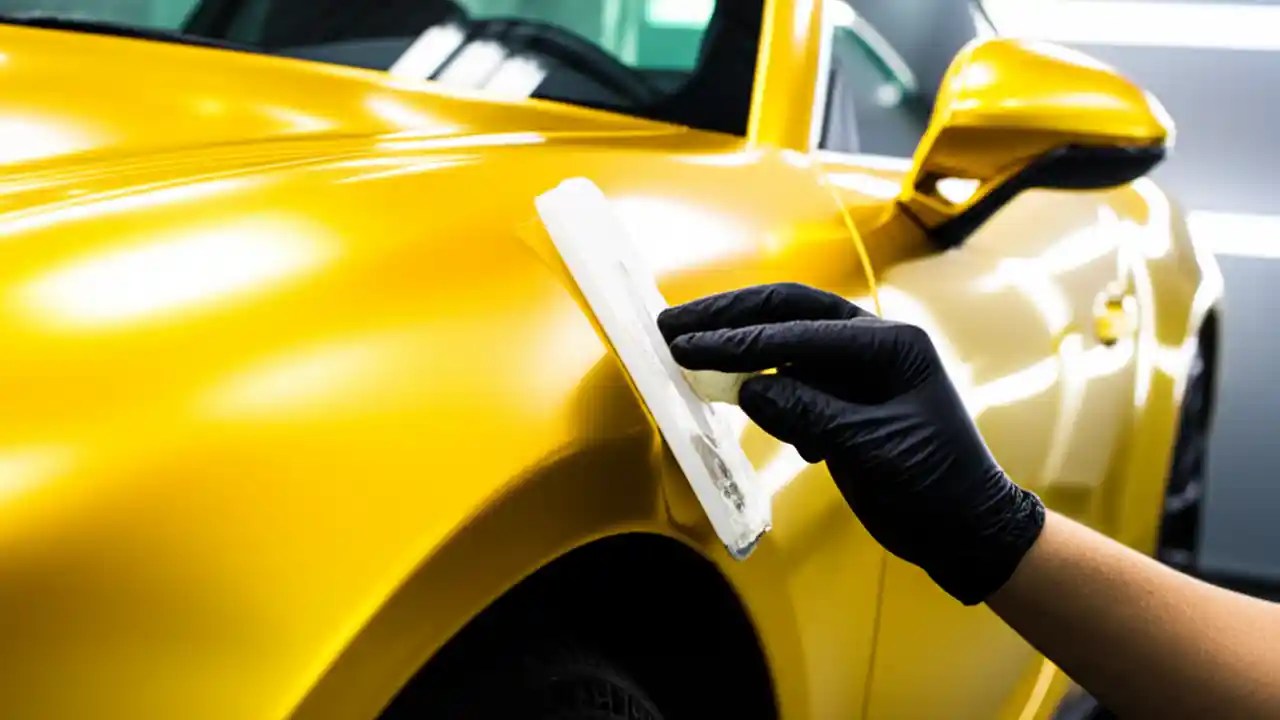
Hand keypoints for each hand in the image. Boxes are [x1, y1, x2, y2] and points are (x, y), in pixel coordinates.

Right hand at [658, 283, 1043, 604]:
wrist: (965, 529)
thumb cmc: (934, 485)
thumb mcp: (871, 449)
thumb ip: (809, 413)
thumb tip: (748, 390)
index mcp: (890, 345)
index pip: (801, 332)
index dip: (740, 341)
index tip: (687, 346)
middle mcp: (872, 344)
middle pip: (788, 313)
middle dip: (728, 317)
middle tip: (671, 324)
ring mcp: (856, 370)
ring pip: (784, 343)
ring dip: (736, 347)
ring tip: (686, 350)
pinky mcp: (841, 400)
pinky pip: (789, 380)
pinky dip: (759, 385)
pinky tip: (736, 397)